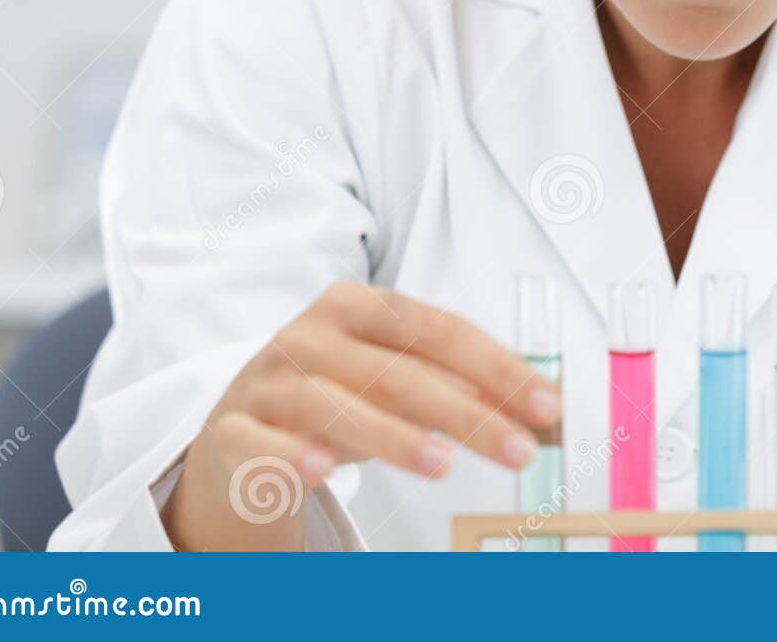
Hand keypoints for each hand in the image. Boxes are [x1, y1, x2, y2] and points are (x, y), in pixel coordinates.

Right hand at [163, 282, 558, 549]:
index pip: (437, 330)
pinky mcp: (232, 431)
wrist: (239, 425)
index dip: (495, 367)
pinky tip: (325, 469)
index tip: (544, 404)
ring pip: (336, 407)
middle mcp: (309, 336)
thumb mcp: (392, 377)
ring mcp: (268, 383)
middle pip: (399, 372)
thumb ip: (454, 384)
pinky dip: (292, 455)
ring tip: (442, 464)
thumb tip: (533, 406)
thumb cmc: (336, 392)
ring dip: (393, 436)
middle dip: (466, 413)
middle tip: (519, 449)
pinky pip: (262, 443)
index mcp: (355, 306)